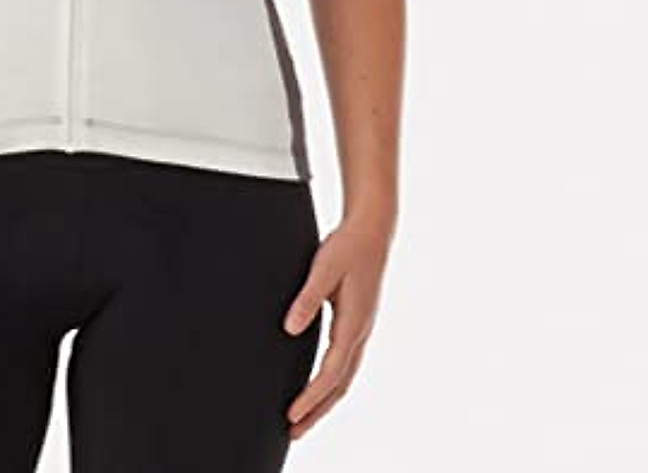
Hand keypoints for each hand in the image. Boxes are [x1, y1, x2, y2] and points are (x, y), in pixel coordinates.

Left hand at [282, 206, 394, 439]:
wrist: (372, 231)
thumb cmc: (348, 247)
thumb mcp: (323, 268)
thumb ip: (306, 299)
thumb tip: (290, 328)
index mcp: (353, 323)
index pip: (331, 373)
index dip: (311, 397)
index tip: (292, 416)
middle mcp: (360, 332)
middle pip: (339, 385)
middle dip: (317, 411)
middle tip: (293, 432)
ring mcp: (361, 330)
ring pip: (344, 377)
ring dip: (323, 401)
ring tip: (302, 419)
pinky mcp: (356, 323)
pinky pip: (344, 363)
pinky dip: (331, 383)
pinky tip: (319, 387)